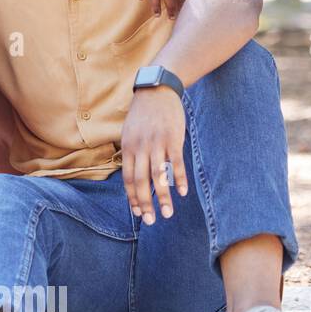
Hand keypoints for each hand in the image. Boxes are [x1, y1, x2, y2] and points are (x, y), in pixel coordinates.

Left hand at [120, 86, 188, 224]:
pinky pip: (176, 163)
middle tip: (151, 221)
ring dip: (163, 197)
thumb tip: (132, 174)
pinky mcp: (173, 139)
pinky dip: (179, 179)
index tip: (137, 212)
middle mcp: (140, 148)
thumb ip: (132, 153)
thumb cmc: (143, 115)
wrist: (156, 90)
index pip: (127, 178)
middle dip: (145, 203)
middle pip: (141, 181)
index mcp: (128, 148)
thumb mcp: (129, 132)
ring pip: (158, 176)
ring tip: (168, 213)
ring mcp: (157, 144)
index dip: (132, 197)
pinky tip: (183, 192)